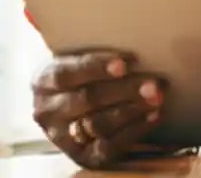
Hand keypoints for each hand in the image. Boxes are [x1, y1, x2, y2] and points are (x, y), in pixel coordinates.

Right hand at [32, 51, 168, 168]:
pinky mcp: (81, 155)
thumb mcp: (79, 57)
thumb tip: (138, 44)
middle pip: (86, 99)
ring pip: (98, 124)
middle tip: (153, 83)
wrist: (74, 103)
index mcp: (43, 80)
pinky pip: (109, 146)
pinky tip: (154, 115)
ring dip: (132, 110)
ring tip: (158, 98)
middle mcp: (47, 110)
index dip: (96, 67)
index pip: (66, 73)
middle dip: (124, 90)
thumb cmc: (85, 73)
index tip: (125, 62)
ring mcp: (63, 136)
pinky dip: (135, 130)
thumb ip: (98, 51)